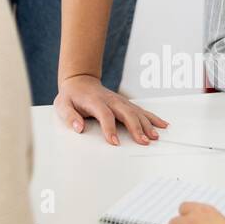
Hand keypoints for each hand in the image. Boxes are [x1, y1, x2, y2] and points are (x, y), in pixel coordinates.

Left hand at [53, 74, 168, 145]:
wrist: (80, 80)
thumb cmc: (71, 96)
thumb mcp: (62, 105)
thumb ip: (69, 116)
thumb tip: (78, 128)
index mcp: (95, 101)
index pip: (104, 115)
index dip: (109, 128)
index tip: (114, 142)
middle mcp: (110, 100)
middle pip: (125, 113)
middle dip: (135, 127)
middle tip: (143, 141)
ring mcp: (119, 101)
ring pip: (136, 112)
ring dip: (147, 124)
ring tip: (154, 137)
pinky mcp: (125, 103)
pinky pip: (141, 110)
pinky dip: (152, 117)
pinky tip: (162, 124)